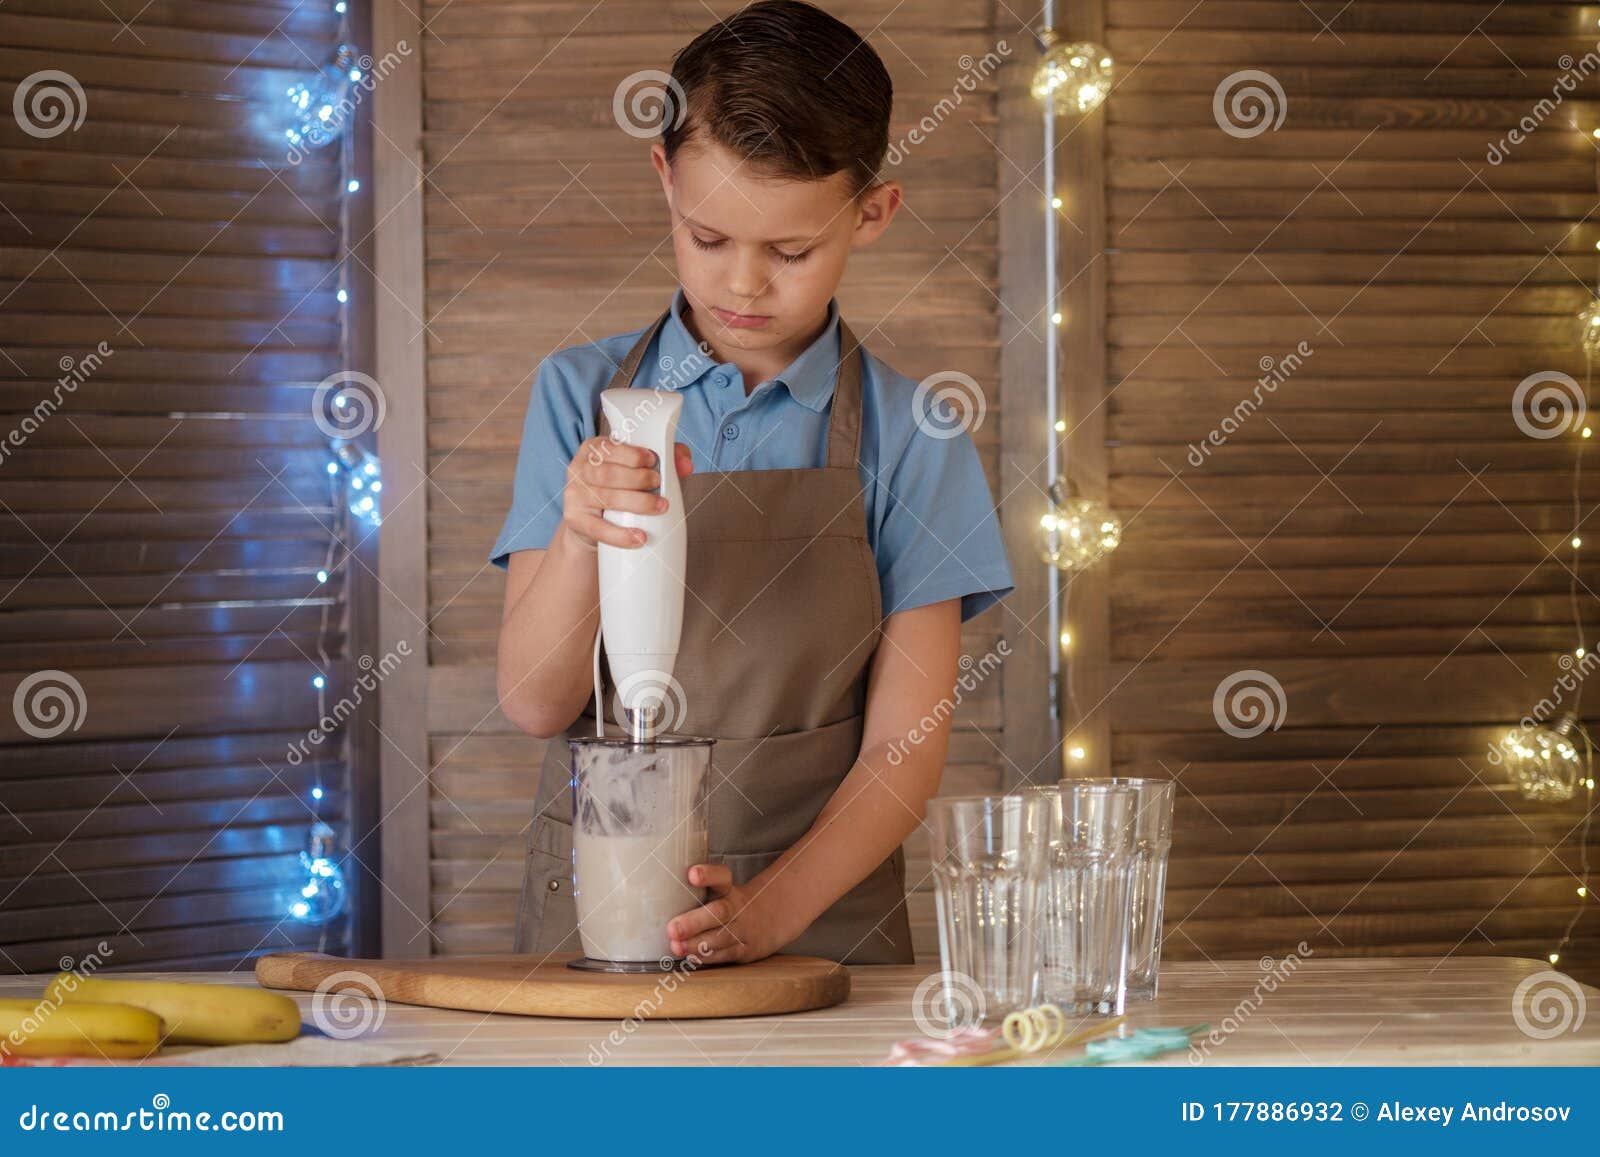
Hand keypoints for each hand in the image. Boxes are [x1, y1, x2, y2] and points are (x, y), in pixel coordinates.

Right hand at [561, 437, 692, 551]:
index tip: (652, 461)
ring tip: (659, 507)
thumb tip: (686, 465)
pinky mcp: (576, 520)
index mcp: (594, 449)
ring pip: (606, 499)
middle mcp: (579, 469)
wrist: (591, 521)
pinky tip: (639, 537)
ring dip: (637, 503)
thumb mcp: (640, 468)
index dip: (632, 454)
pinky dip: (621, 535)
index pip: (609, 447)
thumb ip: (667, 459)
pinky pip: (598, 529)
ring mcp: (575, 495)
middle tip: (658, 484)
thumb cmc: (621, 487)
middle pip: (607, 473)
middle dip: (638, 478)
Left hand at [667, 864, 790, 965]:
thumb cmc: (730, 903)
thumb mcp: (720, 890)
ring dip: (697, 944)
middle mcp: (737, 908)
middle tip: (672, 928)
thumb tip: (655, 888)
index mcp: (728, 889)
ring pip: (721, 937)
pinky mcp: (744, 950)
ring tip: (676, 946)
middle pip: (719, 912)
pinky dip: (708, 957)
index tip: (692, 874)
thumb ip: (695, 890)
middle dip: (694, 922)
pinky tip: (692, 957)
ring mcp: (742, 930)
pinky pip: (725, 954)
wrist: (768, 919)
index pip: (721, 877)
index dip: (708, 874)